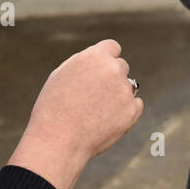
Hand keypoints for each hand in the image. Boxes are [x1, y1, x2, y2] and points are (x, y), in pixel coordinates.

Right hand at [9, 39, 142, 188]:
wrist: (58, 140)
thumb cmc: (53, 108)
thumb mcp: (61, 75)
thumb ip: (84, 63)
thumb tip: (101, 59)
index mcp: (95, 56)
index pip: (113, 47)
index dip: (107, 58)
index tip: (101, 70)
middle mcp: (113, 69)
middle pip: (121, 67)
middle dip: (111, 78)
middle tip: (94, 97)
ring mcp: (125, 90)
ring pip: (129, 87)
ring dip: (118, 95)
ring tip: (96, 113)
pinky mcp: (132, 111)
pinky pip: (136, 105)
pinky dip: (125, 112)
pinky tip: (106, 121)